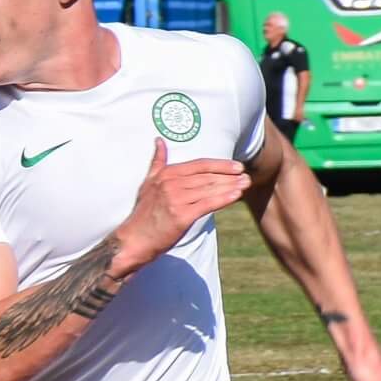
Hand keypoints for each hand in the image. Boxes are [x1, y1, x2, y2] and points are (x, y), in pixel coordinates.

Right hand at [116, 138, 249, 270]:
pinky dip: (223, 199)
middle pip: (207, 177)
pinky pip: (207, 204)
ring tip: (246, 185)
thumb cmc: (143, 214)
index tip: (237, 166)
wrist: (133, 240)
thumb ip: (157, 163)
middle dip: (229, 176)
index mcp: (166, 174)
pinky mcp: (181, 216)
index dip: (220, 165)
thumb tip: (159, 141)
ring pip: (210, 190)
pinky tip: (236, 196)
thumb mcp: (148, 184)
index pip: (199, 165)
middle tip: (246, 176)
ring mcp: (176, 199)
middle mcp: (171, 184)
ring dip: (231, 186)